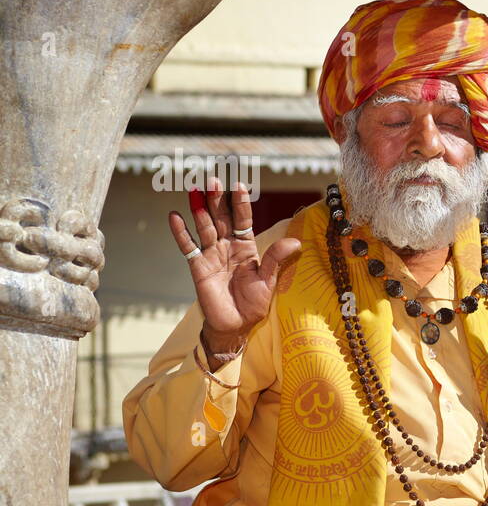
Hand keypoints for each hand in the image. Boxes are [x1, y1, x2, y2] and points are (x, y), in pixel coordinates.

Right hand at [168, 177, 300, 351]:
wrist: (235, 325)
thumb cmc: (253, 303)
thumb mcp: (269, 281)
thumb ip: (276, 260)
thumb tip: (295, 243)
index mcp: (247, 247)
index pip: (243, 220)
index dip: (241, 204)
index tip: (239, 185)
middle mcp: (228, 247)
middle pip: (222, 219)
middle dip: (218, 200)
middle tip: (213, 180)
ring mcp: (212, 255)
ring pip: (205, 228)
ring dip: (200, 210)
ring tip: (195, 190)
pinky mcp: (198, 267)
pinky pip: (188, 247)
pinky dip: (181, 233)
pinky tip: (174, 217)